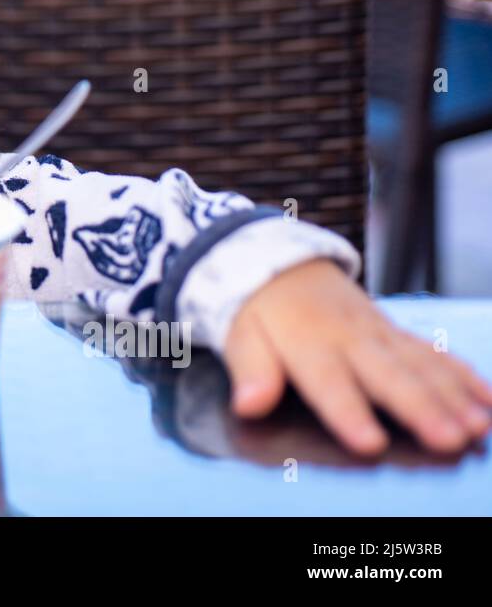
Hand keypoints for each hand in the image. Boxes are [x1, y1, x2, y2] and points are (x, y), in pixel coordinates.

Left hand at [223, 259, 491, 455]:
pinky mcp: (395, 332)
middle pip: (389, 375)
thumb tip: (249, 402)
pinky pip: (433, 352)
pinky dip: (463, 374)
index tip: (369, 442)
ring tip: (478, 425)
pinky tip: (488, 399)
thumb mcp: (238, 334)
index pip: (328, 382)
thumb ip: (250, 369)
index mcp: (308, 343)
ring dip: (453, 394)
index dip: (348, 413)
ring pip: (421, 364)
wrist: (279, 262)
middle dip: (421, 407)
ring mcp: (379, 333)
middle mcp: (351, 338)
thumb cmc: (256, 309)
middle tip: (450, 437)